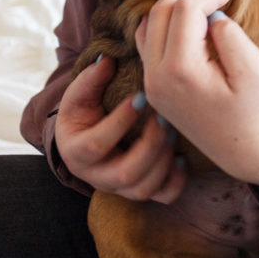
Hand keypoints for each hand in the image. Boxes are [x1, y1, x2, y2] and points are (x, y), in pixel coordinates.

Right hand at [54, 52, 185, 202]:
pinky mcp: (142, 190)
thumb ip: (90, 79)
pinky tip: (182, 157)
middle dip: (150, 145)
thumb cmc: (86, 113)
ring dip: (164, 159)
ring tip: (173, 131)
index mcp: (77, 152)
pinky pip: (163, 196)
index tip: (141, 97)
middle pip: (125, 173)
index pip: (96, 145)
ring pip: (145, 188)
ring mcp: (121, 187)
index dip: (120, 122)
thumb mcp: (80, 96)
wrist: (90, 137)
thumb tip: (108, 61)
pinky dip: (176, 181)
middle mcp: (98, 176)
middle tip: (165, 118)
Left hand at [135, 0, 258, 187]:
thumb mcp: (252, 69)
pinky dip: (156, 21)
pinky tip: (166, 8)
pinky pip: (148, 46)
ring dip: (164, 0)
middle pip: (160, 16)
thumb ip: (227, 34)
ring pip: (149, 28)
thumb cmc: (256, 111)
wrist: (248, 151)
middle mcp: (157, 77)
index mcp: (180, 71)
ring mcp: (153, 84)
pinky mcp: (158, 89)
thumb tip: (210, 14)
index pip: (185, 13)